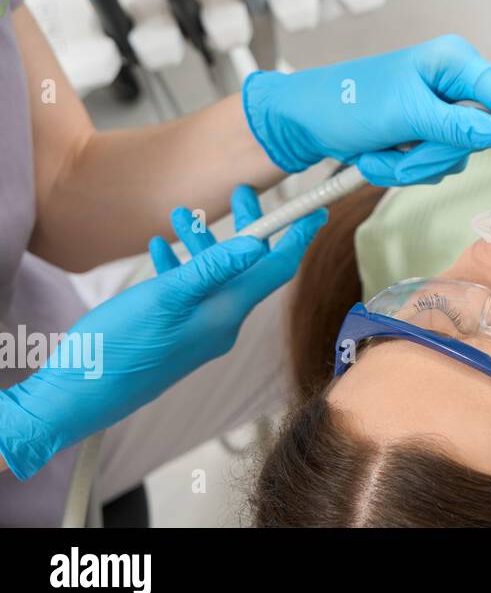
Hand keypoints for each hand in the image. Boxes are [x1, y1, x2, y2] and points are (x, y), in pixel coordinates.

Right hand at [0, 188, 323, 479]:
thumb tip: (258, 243)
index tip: (313, 208)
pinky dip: (180, 267)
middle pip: (249, 267)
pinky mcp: (174, 336)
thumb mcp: (165, 298)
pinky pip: (189, 293)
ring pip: (215, 277)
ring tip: (184, 214)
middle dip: (248, 227)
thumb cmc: (116, 349)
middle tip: (241, 193)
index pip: (277, 268)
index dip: (297, 236)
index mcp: (226, 313)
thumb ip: (212, 269)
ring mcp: (197, 331)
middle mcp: (220, 324)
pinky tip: (159, 249)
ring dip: (205, 243)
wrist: (76, 400)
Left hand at [243, 35, 490, 185]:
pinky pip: (434, 166)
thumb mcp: (402, 113)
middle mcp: (452, 85)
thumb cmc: (347, 103)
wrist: (302, 121)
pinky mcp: (425, 135)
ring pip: (454, 158)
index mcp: (453, 62)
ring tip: (378, 151)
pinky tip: (376, 154)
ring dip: (412, 165)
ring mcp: (439, 113)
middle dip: (434, 154)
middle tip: (399, 151)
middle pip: (477, 137)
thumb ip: (451, 125)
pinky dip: (402, 169)